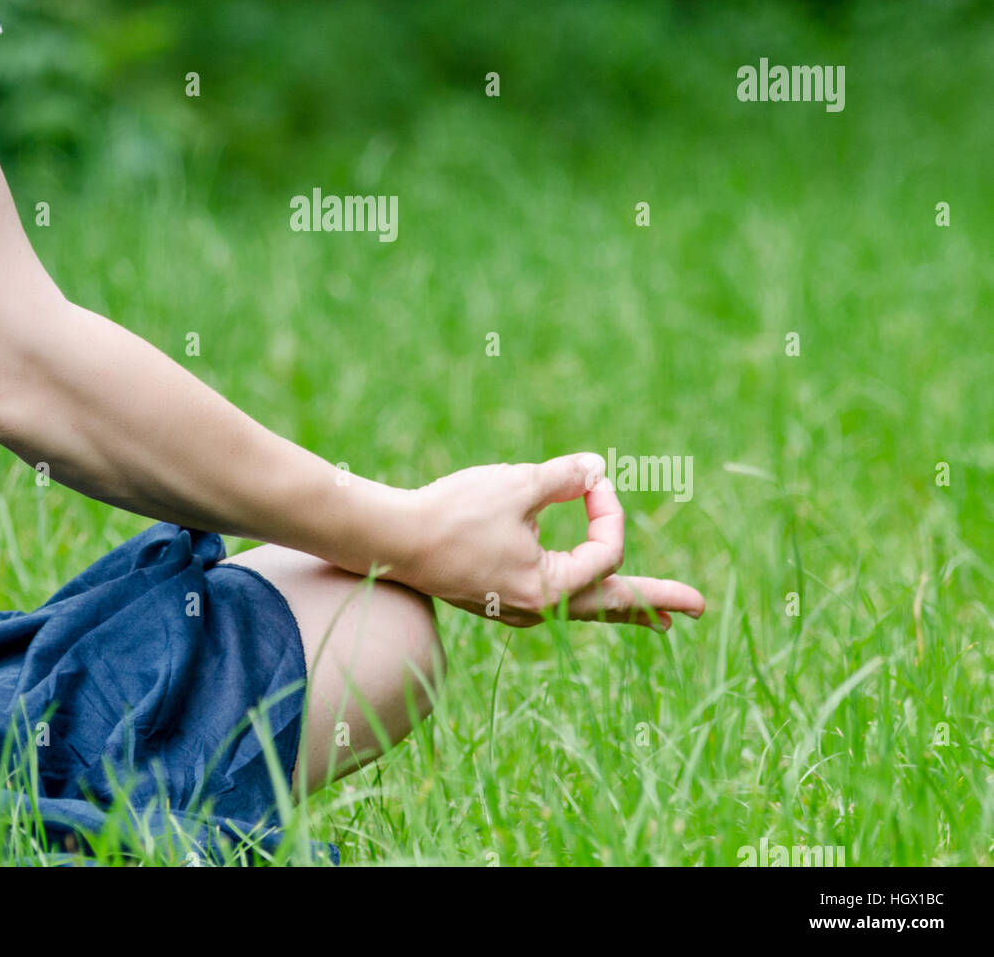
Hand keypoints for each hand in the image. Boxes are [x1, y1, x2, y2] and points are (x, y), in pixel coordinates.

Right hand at [394, 453, 704, 628]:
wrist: (391, 539)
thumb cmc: (453, 513)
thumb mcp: (517, 486)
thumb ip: (564, 478)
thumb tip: (598, 469)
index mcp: (551, 588)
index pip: (605, 549)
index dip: (606, 508)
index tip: (588, 476)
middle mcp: (541, 609)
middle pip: (611, 605)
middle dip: (655, 601)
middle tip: (698, 608)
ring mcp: (521, 608)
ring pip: (585, 605)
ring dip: (623, 604)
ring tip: (660, 618)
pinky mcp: (501, 597)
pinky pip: (558, 599)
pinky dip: (584, 593)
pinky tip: (589, 594)